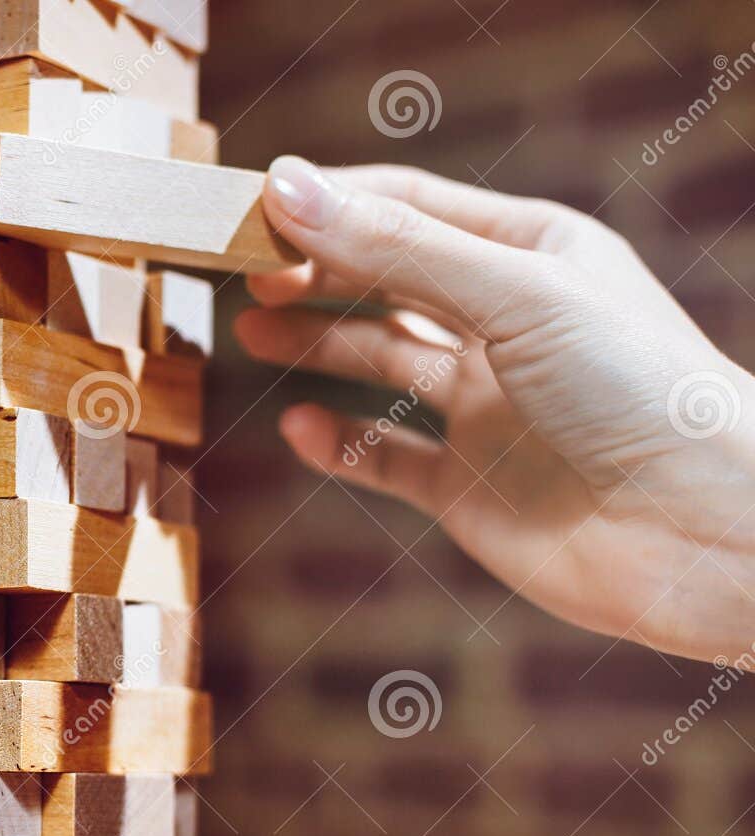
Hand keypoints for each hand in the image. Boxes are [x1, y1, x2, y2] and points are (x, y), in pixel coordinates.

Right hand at [235, 156, 754, 662]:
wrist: (701, 534)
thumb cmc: (640, 391)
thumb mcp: (516, 293)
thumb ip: (397, 248)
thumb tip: (290, 189)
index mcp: (533, 256)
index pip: (413, 209)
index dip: (335, 204)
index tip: (258, 207)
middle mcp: (507, 326)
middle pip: (388, 280)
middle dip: (317, 271)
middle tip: (246, 271)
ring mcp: (485, 407)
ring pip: (379, 361)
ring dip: (317, 344)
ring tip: (252, 332)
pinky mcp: (467, 485)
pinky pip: (384, 456)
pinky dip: (338, 443)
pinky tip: (302, 428)